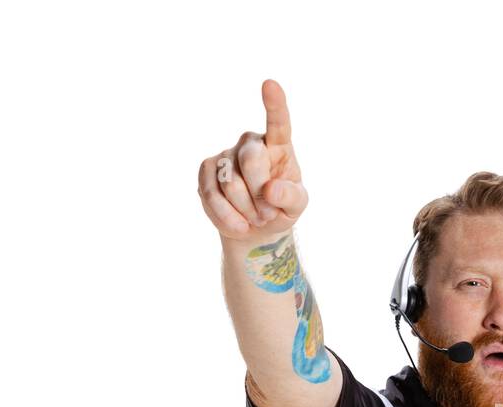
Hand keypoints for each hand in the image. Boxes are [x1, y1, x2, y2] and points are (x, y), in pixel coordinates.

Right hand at [197, 78, 308, 241]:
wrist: (255, 226)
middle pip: (251, 160)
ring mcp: (225, 154)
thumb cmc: (280, 207)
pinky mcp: (205, 170)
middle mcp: (249, 142)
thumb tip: (271, 190)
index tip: (270, 84)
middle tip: (268, 214)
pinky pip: (211, 196)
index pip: (278, 123)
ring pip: (229, 183)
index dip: (274, 104)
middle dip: (260, 195)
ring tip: (256, 218)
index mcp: (277, 145)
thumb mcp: (297, 206)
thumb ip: (291, 197)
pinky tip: (239, 225)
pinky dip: (227, 218)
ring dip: (246, 210)